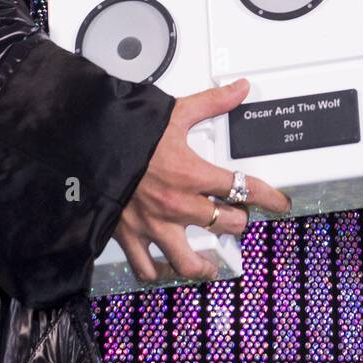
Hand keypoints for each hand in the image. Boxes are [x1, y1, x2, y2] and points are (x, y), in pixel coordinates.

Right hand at [113, 77, 291, 284]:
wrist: (86, 144)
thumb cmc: (127, 130)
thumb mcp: (174, 112)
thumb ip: (211, 103)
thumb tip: (238, 89)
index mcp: (191, 173)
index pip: (243, 188)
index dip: (268, 197)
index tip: (277, 202)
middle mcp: (177, 204)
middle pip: (226, 224)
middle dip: (237, 221)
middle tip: (237, 218)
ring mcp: (154, 225)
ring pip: (191, 261)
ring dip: (207, 264)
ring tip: (213, 264)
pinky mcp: (129, 236)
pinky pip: (148, 268)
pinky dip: (159, 272)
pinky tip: (166, 269)